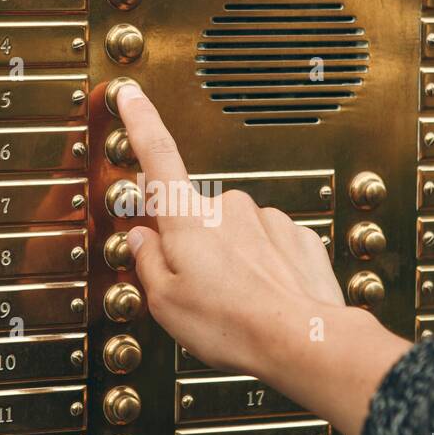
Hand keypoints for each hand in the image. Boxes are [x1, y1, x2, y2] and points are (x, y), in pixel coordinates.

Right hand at [116, 81, 410, 434]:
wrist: (302, 339)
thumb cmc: (232, 324)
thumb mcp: (166, 302)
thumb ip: (148, 262)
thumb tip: (142, 240)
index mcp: (187, 219)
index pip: (157, 155)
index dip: (140, 122)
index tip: (131, 96)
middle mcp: (228, 208)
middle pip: (197, 218)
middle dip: (195, 247)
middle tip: (200, 291)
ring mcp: (267, 219)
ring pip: (236, 235)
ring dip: (233, 261)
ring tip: (237, 304)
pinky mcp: (297, 236)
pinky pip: (269, 247)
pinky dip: (264, 269)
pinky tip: (265, 298)